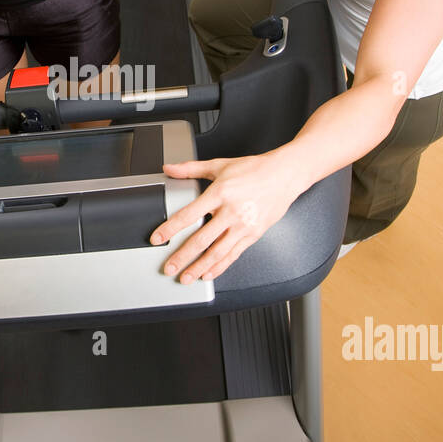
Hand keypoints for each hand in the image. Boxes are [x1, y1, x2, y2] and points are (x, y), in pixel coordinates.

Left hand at [149, 152, 300, 283]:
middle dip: (182, 256)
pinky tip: (208, 273)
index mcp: (219, 193)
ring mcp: (243, 225)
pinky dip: (220, 266)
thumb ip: (191, 168)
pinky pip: (234, 254)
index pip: (188, 215)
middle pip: (201, 239)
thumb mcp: (220, 165)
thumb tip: (169, 168)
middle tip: (169, 268)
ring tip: (186, 277)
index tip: (157, 239)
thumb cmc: (254, 169)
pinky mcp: (254, 234)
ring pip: (217, 252)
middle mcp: (231, 211)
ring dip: (199, 267)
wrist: (285, 175)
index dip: (170, 229)